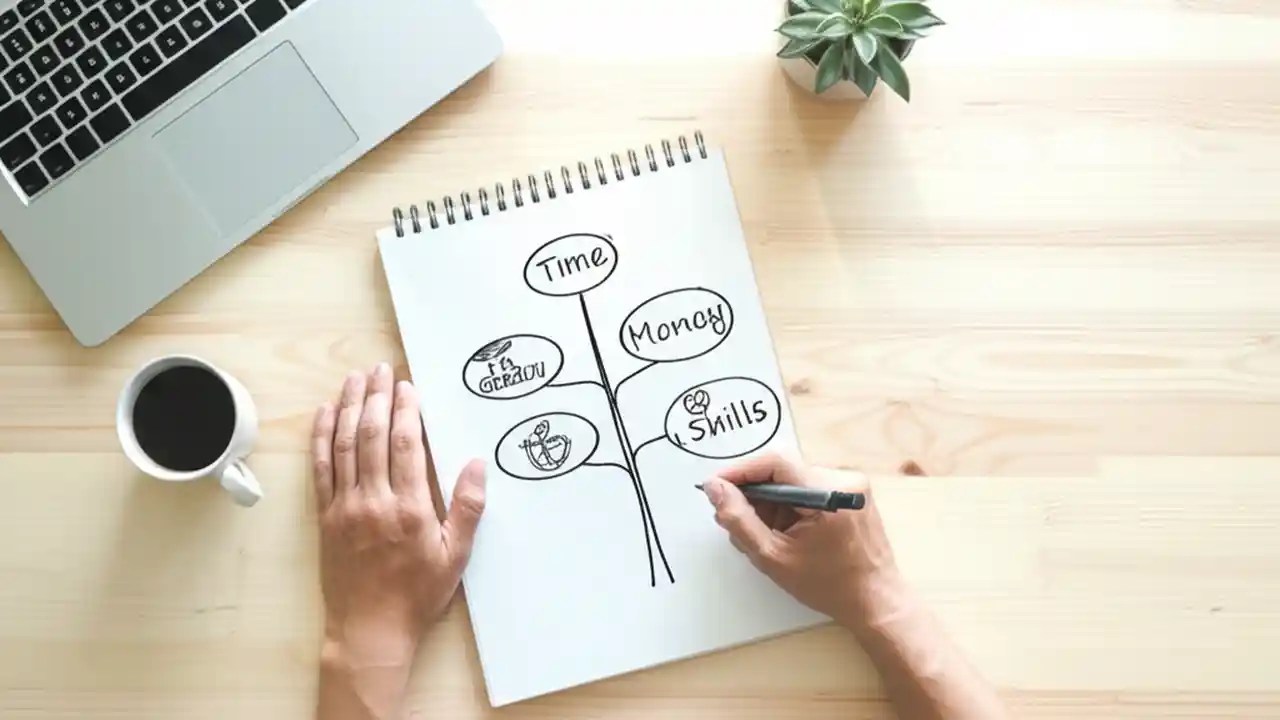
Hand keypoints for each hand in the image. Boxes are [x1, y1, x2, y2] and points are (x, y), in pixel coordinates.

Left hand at [311, 364, 485, 716]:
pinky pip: (321, 469)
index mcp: (409, 508)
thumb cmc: (417, 596)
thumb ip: (467, 509)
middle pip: (370, 435)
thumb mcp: (455, 556)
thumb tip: (476, 465)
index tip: (407, 386)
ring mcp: (345, 507)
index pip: (405, 444)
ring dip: (347, 407)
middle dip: (376, 397)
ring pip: (343, 445)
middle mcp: (374, 501)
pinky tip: (324, 415)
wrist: (370, 631)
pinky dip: (321, 438)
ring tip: (354, 379)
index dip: (406, 410)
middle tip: (380, 369)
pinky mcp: (325, 517)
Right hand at [701, 453, 904, 635]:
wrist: (876, 600)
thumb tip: (714, 488)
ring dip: (772, 501)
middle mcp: (843, 479)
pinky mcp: (852, 492)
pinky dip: (790, 504)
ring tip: (765, 534)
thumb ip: (739, 520)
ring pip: (793, 479)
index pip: (775, 462)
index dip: (740, 471)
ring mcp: (851, 483)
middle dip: (754, 493)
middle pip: (783, 470)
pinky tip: (787, 531)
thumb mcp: (773, 557)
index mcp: (828, 493)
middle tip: (734, 520)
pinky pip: (809, 487)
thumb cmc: (828, 586)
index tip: (715, 488)